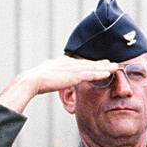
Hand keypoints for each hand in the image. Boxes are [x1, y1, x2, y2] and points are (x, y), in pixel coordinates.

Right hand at [0, 57, 118, 111]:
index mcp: (61, 63)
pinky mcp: (73, 75)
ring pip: (92, 67)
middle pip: (88, 63)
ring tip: (116, 67)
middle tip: (112, 63)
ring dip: (105, 67)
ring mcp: (71, 68)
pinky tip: (108, 73)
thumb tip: (49, 81)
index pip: (79, 63)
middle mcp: (68, 63)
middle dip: (101, 63)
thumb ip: (51, 79)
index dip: (90, 64)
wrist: (30, 81)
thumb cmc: (33, 83)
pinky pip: (90, 73)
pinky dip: (100, 73)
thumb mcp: (44, 78)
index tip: (99, 63)